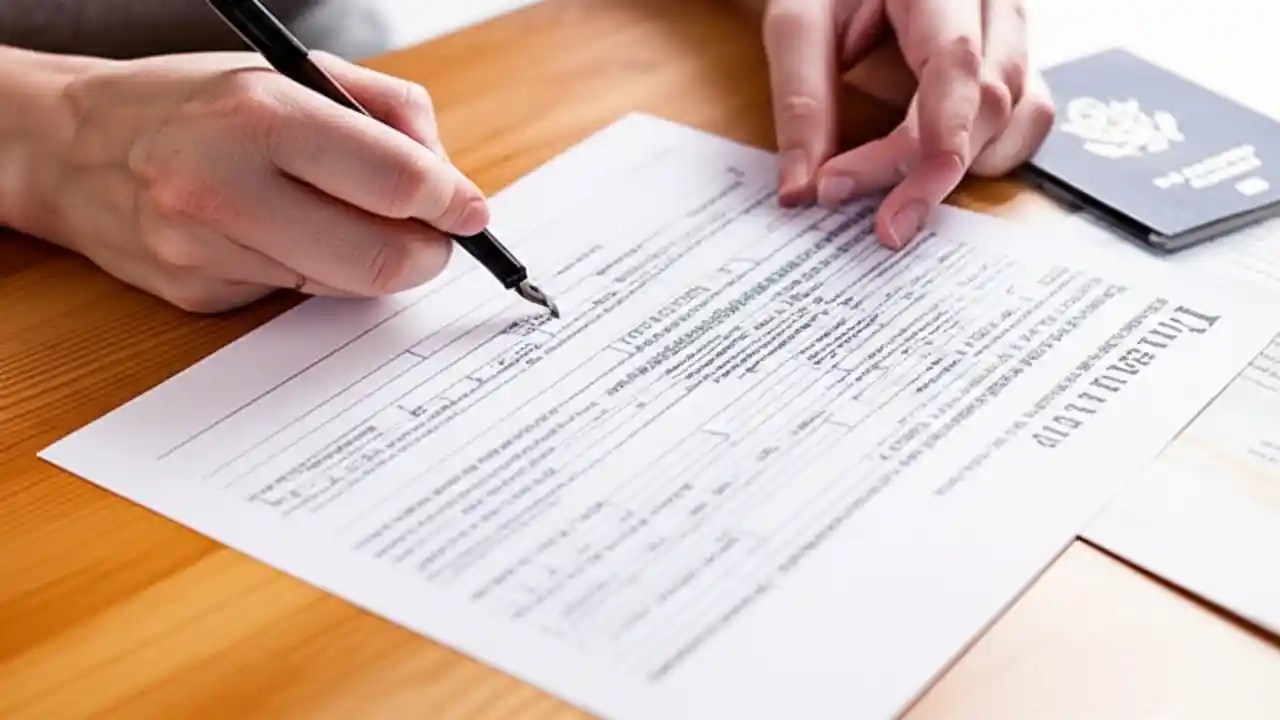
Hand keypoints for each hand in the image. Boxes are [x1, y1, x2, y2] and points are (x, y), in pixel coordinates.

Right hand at [38, 52, 483, 312]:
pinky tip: (288, 236)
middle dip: (429, 254)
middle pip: (380, 258)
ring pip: (345, 286)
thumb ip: (386, 114)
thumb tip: (449, 178)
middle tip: (435, 238)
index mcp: (259, 113)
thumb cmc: (195, 101)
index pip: (395, 180)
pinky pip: (299, 297)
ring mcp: (206, 250)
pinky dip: (319, 272)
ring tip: (353, 223)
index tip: (470, 211)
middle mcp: (225, 186)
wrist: (69, 146)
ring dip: (375, 264)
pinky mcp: (198, 295)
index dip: (452, 203)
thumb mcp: (292, 71)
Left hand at [762, 0, 1055, 247]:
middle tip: (886, 227)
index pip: (954, 64)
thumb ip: (801, 98)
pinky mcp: (1017, 63)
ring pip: (1022, 115)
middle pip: (992, 99)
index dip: (927, 140)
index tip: (877, 196)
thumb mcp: (799, 21)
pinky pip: (1026, 119)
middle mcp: (995, 3)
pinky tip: (932, 175)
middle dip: (933, 174)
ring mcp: (1015, 34)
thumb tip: (801, 188)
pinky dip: (985, 158)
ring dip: (966, 171)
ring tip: (902, 200)